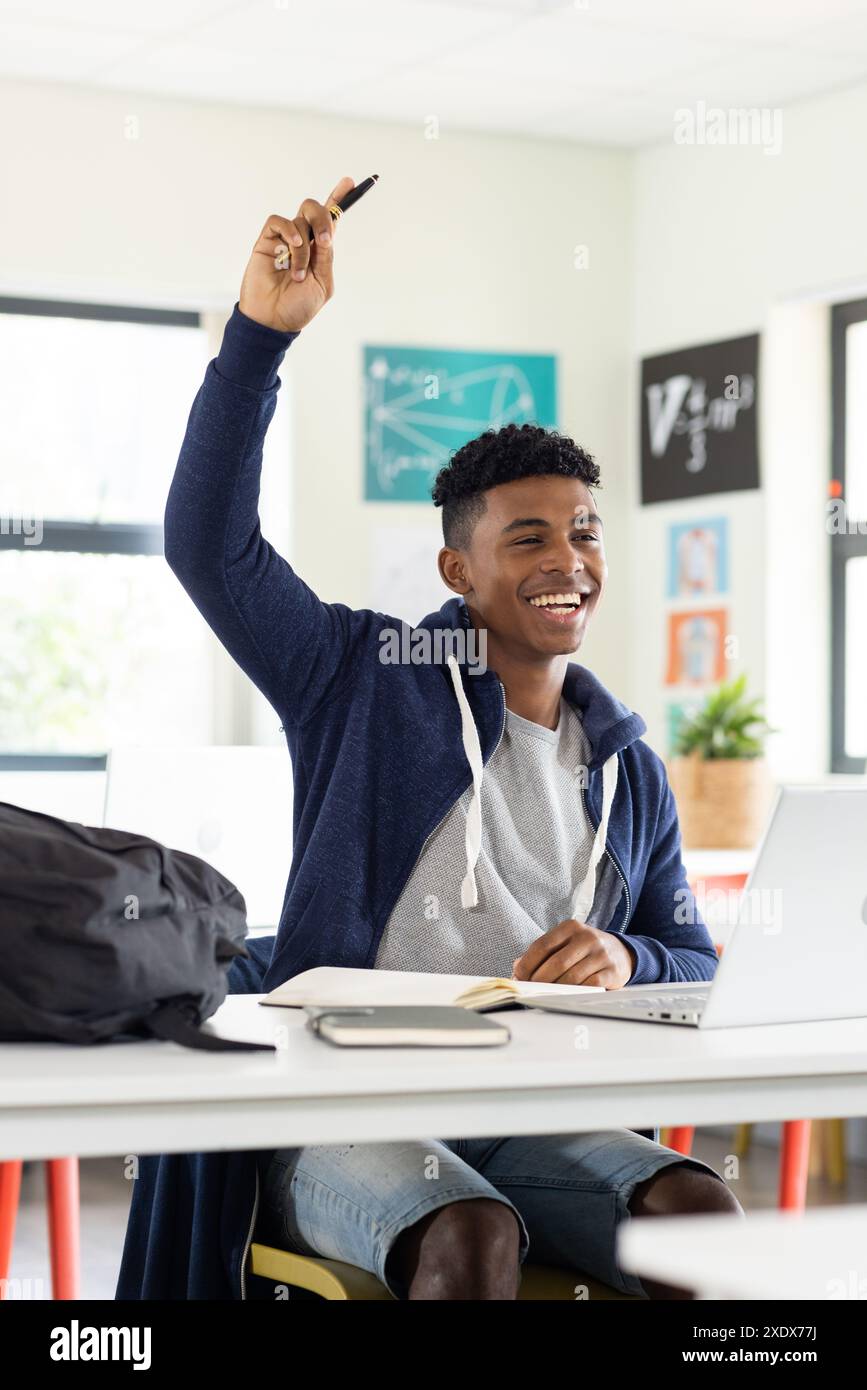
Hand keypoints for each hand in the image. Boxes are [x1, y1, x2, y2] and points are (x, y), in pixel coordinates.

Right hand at [239, 176, 354, 332]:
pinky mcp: (266, 241)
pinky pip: (279, 221)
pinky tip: (292, 249)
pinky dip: (289, 232)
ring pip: (300, 220)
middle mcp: (303, 240)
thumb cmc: (298, 307)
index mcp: (319, 249)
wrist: (273, 320)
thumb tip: (327, 234)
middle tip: (325, 241)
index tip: (350, 182)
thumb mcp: (323, 283)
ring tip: (298, 274)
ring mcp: (283, 239)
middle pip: (314, 209)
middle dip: (324, 218)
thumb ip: (326, 257)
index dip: (339, 198)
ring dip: (304, 250)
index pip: (330, 218)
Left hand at [512, 918, 634, 988]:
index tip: (519, 977)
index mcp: (570, 927)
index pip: (542, 945)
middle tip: (531, 989)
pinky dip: (575, 992)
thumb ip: (542, 953)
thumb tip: (517, 968)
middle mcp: (587, 937)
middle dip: (539, 980)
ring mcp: (601, 954)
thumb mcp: (565, 944)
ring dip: (556, 989)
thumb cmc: (585, 950)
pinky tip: (569, 994)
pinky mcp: (612, 971)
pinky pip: (588, 986)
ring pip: (571, 977)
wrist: (621, 953)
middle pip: (556, 963)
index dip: (527, 964)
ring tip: (547, 994)